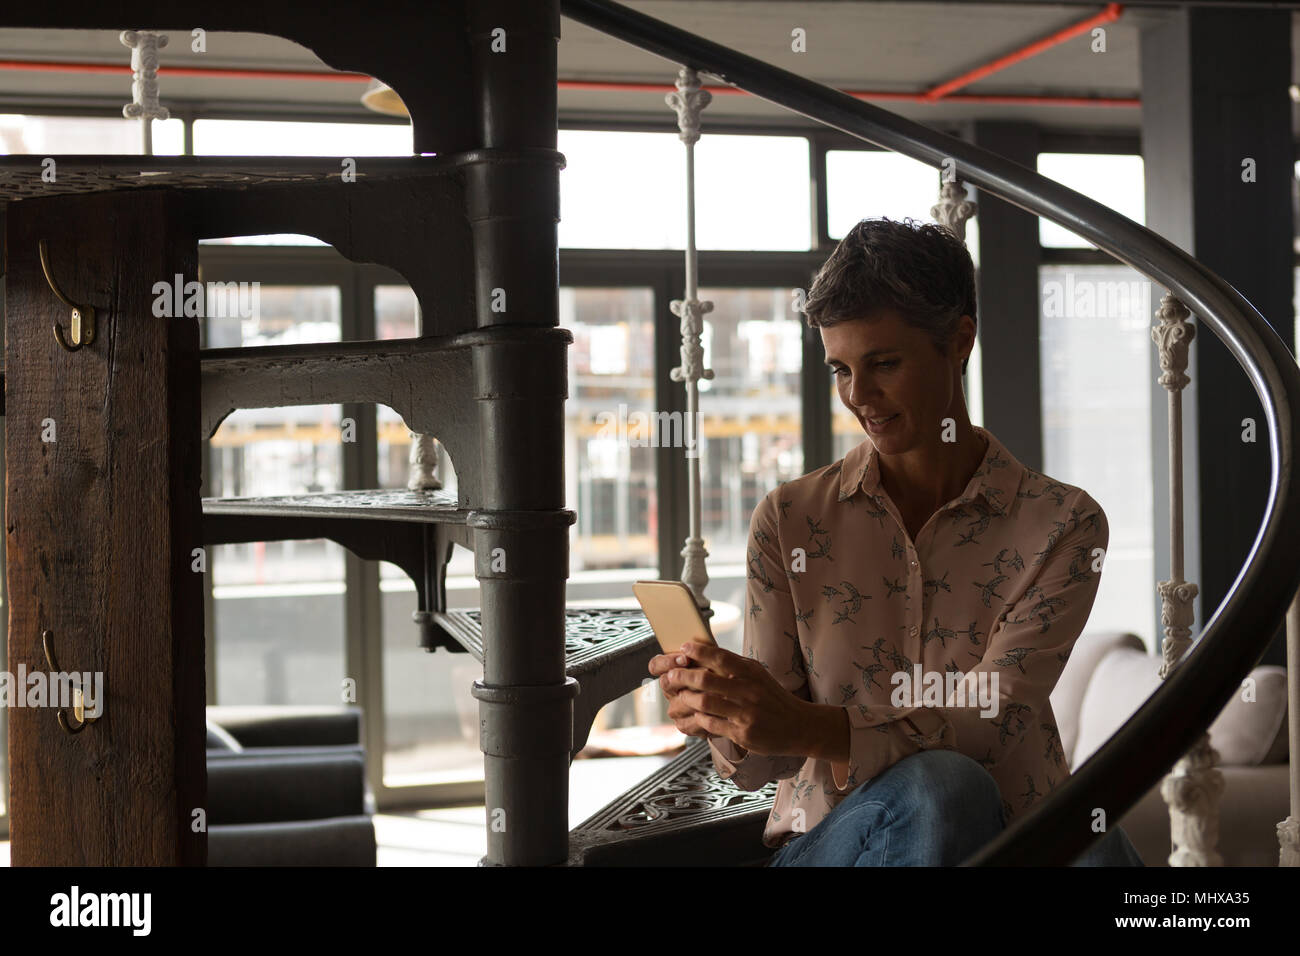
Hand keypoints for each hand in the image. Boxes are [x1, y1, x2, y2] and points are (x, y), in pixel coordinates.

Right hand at [648, 642, 717, 740]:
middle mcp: (670, 690)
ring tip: (720, 691)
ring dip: (700, 697)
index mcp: (671, 671)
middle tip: (705, 673)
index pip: (656, 665)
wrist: (736, 700)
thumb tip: (699, 646)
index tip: (684, 658)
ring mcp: (676, 708)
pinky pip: (690, 722)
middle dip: (684, 677)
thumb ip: (704, 653)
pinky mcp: (684, 725)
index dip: (667, 662)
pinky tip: (719, 709)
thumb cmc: (723, 675)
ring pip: (680, 703)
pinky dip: (706, 716)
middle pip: (666, 683)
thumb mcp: (714, 660)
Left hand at [667, 641, 813, 756]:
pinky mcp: (743, 733)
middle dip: (683, 676)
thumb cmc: (774, 698)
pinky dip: (699, 718)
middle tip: (670, 675)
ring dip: (687, 699)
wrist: (799, 726)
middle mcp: (749, 691)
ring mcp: (746, 713)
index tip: (683, 648)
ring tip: (680, 696)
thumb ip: (735, 665)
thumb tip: (706, 651)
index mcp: (752, 673)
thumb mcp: (759, 675)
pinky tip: (695, 714)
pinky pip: (711, 724)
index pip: (721, 657)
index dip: (699, 652)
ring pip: (705, 703)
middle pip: (706, 680)